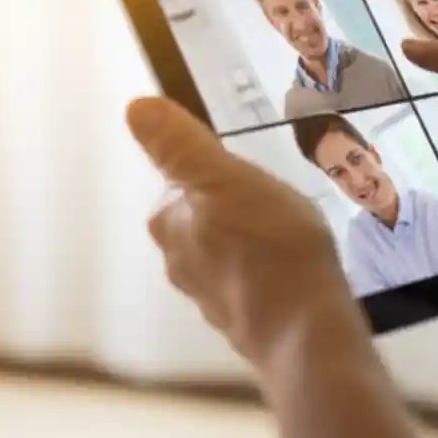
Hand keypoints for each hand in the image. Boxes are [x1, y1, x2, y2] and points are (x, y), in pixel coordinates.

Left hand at [126, 97, 367, 373]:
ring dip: (249, 246)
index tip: (253, 177)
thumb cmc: (269, 246)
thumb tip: (134, 107)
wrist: (304, 329)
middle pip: (201, 223)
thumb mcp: (228, 178)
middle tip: (276, 202)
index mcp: (171, 222)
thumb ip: (182, 146)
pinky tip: (294, 274)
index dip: (219, 175)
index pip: (182, 184)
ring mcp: (210, 299)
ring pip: (224, 258)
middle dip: (232, 212)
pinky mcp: (243, 324)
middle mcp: (179, 263)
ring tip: (289, 238)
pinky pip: (250, 288)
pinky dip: (266, 278)